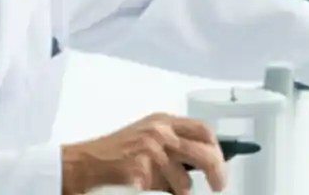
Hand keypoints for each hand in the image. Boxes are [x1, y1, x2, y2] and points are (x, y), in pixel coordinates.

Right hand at [61, 112, 227, 194]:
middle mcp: (160, 131)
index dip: (218, 148)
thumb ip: (173, 145)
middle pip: (204, 152)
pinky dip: (159, 192)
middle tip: (218, 185)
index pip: (203, 130)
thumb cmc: (114, 154)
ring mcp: (151, 148)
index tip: (224, 162)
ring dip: (179, 190)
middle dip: (217, 172)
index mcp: (163, 121)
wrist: (84, 163)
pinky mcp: (142, 167)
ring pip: (184, 180)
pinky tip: (142, 186)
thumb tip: (204, 163)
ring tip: (163, 188)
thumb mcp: (147, 139)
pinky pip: (164, 190)